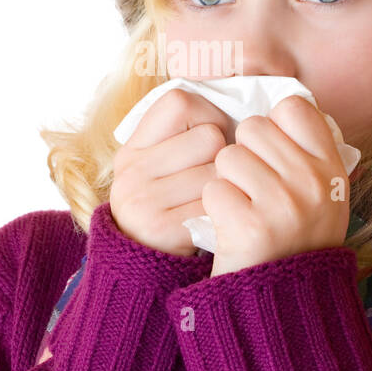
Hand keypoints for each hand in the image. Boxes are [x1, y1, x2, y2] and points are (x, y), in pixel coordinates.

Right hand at [109, 88, 234, 256]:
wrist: (145, 272)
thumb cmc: (170, 211)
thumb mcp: (160, 168)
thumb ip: (184, 135)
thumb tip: (240, 98)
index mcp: (132, 148)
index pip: (181, 101)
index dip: (206, 115)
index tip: (207, 140)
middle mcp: (132, 170)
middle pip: (209, 136)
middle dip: (222, 156)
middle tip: (213, 179)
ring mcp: (143, 200)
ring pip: (219, 169)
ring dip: (228, 185)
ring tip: (213, 201)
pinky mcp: (162, 228)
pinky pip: (218, 202)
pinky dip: (225, 212)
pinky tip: (214, 222)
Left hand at [203, 94, 350, 276]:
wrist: (285, 306)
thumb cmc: (296, 242)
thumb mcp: (322, 196)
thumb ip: (307, 154)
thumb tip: (278, 107)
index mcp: (333, 169)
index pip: (294, 107)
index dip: (274, 125)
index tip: (274, 154)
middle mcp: (313, 182)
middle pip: (253, 127)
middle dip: (245, 154)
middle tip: (254, 189)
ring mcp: (282, 204)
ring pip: (228, 156)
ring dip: (227, 181)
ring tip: (245, 210)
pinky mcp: (249, 226)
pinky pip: (213, 188)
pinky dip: (215, 208)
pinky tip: (233, 228)